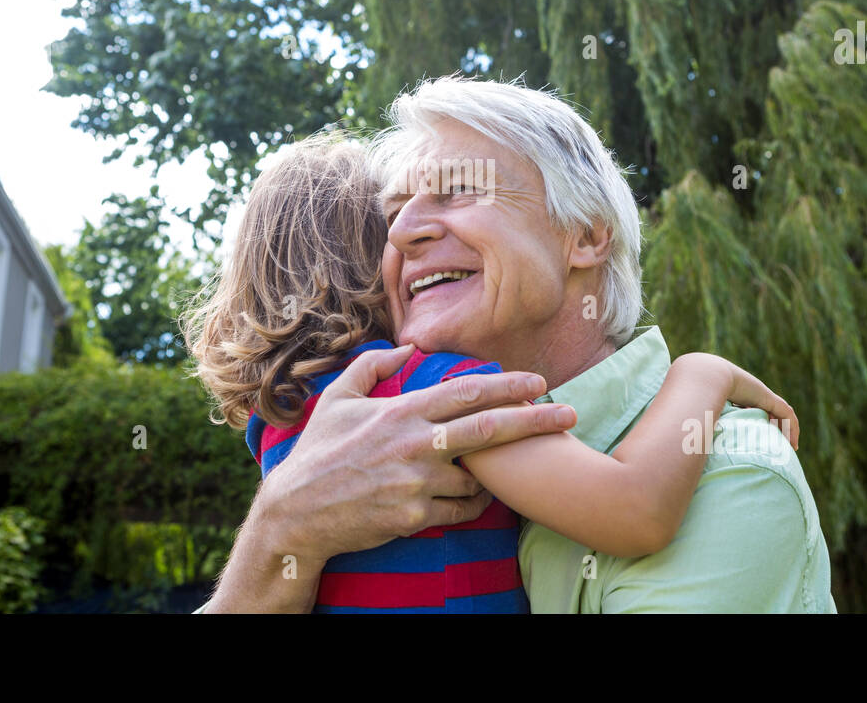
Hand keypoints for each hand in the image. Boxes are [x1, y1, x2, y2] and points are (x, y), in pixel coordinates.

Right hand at [257, 343, 576, 564]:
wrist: (296, 514)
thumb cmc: (317, 454)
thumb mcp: (337, 399)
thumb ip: (372, 367)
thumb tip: (405, 349)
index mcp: (400, 412)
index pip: (466, 392)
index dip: (507, 385)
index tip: (538, 381)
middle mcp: (415, 445)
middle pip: (490, 429)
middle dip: (536, 420)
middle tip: (570, 413)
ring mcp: (417, 484)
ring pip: (479, 479)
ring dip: (495, 476)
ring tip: (501, 474)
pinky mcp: (415, 517)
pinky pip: (463, 510)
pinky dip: (474, 504)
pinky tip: (474, 497)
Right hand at [672, 353, 798, 449]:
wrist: (705, 377)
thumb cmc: (696, 396)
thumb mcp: (697, 415)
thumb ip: (692, 426)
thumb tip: (681, 445)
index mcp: (734, 398)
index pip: (750, 411)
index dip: (756, 424)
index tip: (757, 440)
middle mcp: (749, 396)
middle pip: (768, 412)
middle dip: (775, 428)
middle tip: (778, 446)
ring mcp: (760, 396)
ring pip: (780, 414)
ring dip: (787, 430)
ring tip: (790, 447)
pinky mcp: (769, 398)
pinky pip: (786, 414)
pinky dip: (792, 428)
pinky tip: (793, 443)